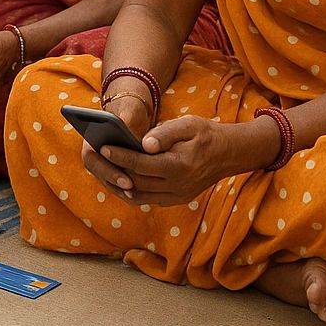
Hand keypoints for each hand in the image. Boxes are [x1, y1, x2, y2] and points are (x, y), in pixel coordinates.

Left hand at [82, 115, 271, 207]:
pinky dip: (132, 191)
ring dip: (120, 183)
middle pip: (137, 181)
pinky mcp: (177, 200)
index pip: (141, 164)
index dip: (120, 155)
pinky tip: (121, 178)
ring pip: (140, 195)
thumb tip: (144, 144)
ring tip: (104, 167)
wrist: (228, 154)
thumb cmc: (205, 134)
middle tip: (97, 155)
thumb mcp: (187, 125)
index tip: (102, 146)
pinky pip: (148, 199)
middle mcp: (177, 186)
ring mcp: (177, 196)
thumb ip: (165, 134)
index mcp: (178, 166)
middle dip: (115, 169)